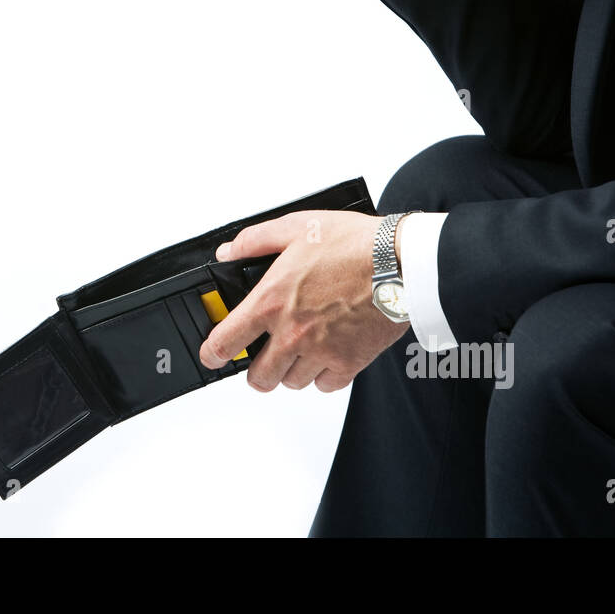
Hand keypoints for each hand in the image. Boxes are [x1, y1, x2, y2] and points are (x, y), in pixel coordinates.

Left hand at [198, 209, 409, 391]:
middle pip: (259, 378)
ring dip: (291, 370)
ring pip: (292, 382)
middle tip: (264, 354)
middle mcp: (292, 332)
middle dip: (257, 369)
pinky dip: (323, 376)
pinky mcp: (349, 363)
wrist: (402, 262)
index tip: (212, 356)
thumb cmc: (354, 243)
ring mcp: (321, 352)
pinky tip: (328, 353)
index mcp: (272, 300)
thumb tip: (229, 252)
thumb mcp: (296, 227)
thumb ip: (255, 241)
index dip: (212, 353)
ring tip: (302, 346)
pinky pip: (325, 386)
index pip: (226, 342)